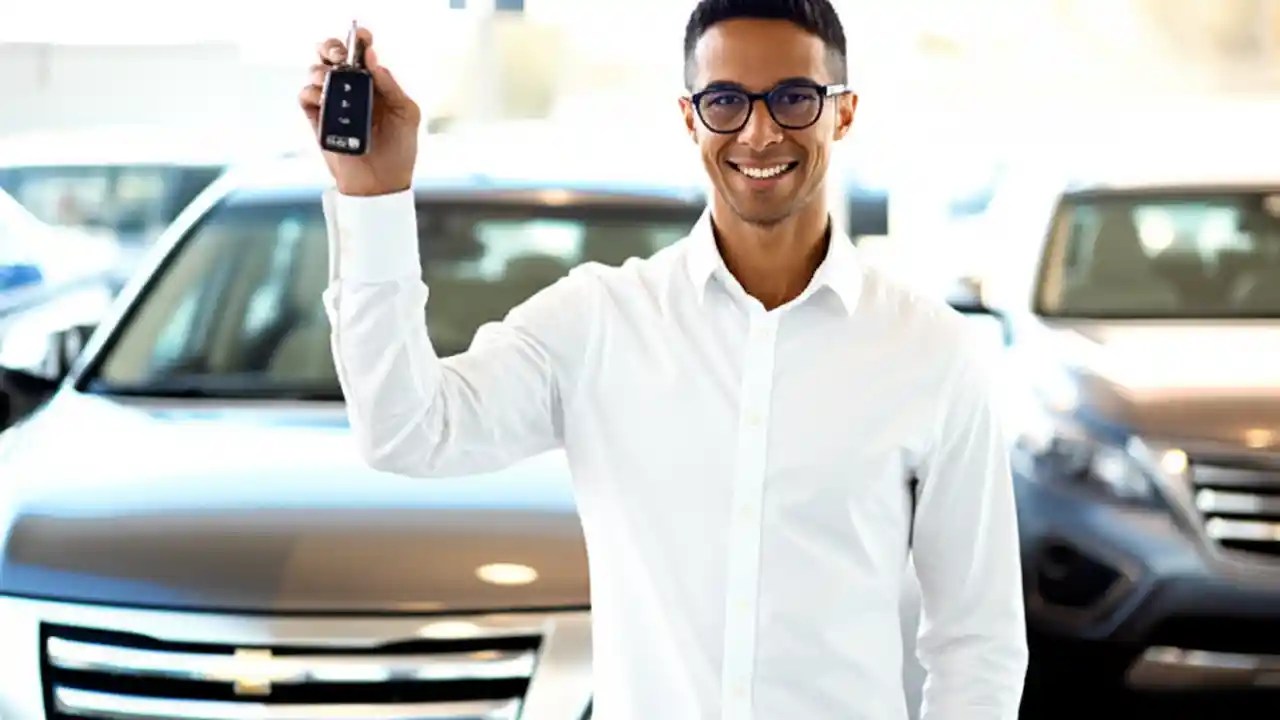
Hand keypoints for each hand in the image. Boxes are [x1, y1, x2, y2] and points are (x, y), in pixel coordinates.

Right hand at [299, 26, 420, 196]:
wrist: (381, 183)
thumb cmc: (399, 149)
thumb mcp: (406, 114)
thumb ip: (390, 85)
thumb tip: (373, 58)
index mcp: (374, 82)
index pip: (361, 52)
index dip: (358, 39)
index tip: (360, 36)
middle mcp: (352, 88)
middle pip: (332, 54)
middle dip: (332, 48)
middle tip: (340, 58)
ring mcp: (333, 102)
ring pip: (315, 71)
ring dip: (320, 70)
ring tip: (331, 80)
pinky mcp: (318, 119)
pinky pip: (305, 96)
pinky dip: (311, 92)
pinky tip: (323, 99)